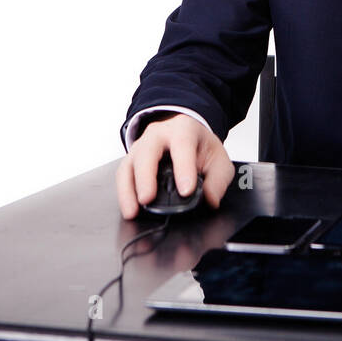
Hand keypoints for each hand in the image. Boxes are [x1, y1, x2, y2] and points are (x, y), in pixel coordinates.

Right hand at [115, 113, 234, 219]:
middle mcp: (158, 135)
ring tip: (132, 211)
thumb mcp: (218, 159)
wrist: (186, 133)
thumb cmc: (200, 146)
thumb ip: (218, 180)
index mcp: (183, 129)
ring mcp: (141, 147)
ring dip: (128, 189)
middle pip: (147, 152)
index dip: (184, 168)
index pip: (182, 145)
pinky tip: (129, 209)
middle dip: (146, 177)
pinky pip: (123, 176)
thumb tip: (210, 200)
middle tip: (147, 199)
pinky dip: (123, 193)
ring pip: (130, 165)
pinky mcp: (131, 160)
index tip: (186, 191)